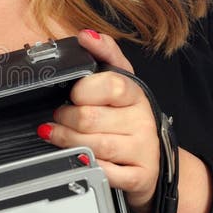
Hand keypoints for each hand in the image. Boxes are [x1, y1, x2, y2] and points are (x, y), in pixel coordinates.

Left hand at [37, 30, 159, 212]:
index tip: (73, 94)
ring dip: (66, 140)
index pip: (109, 85)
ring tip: (57, 134)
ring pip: (93, 146)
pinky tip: (78, 158)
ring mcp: (142, 150)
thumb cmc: (129, 118)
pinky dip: (86, 166)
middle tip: (60, 117)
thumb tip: (86, 35)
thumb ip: (105, 53)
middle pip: (90, 118)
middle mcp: (142, 121)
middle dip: (65, 118)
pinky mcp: (139, 177)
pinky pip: (105, 173)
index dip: (82, 91)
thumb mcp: (122, 81)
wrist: (155, 160)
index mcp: (136, 94)